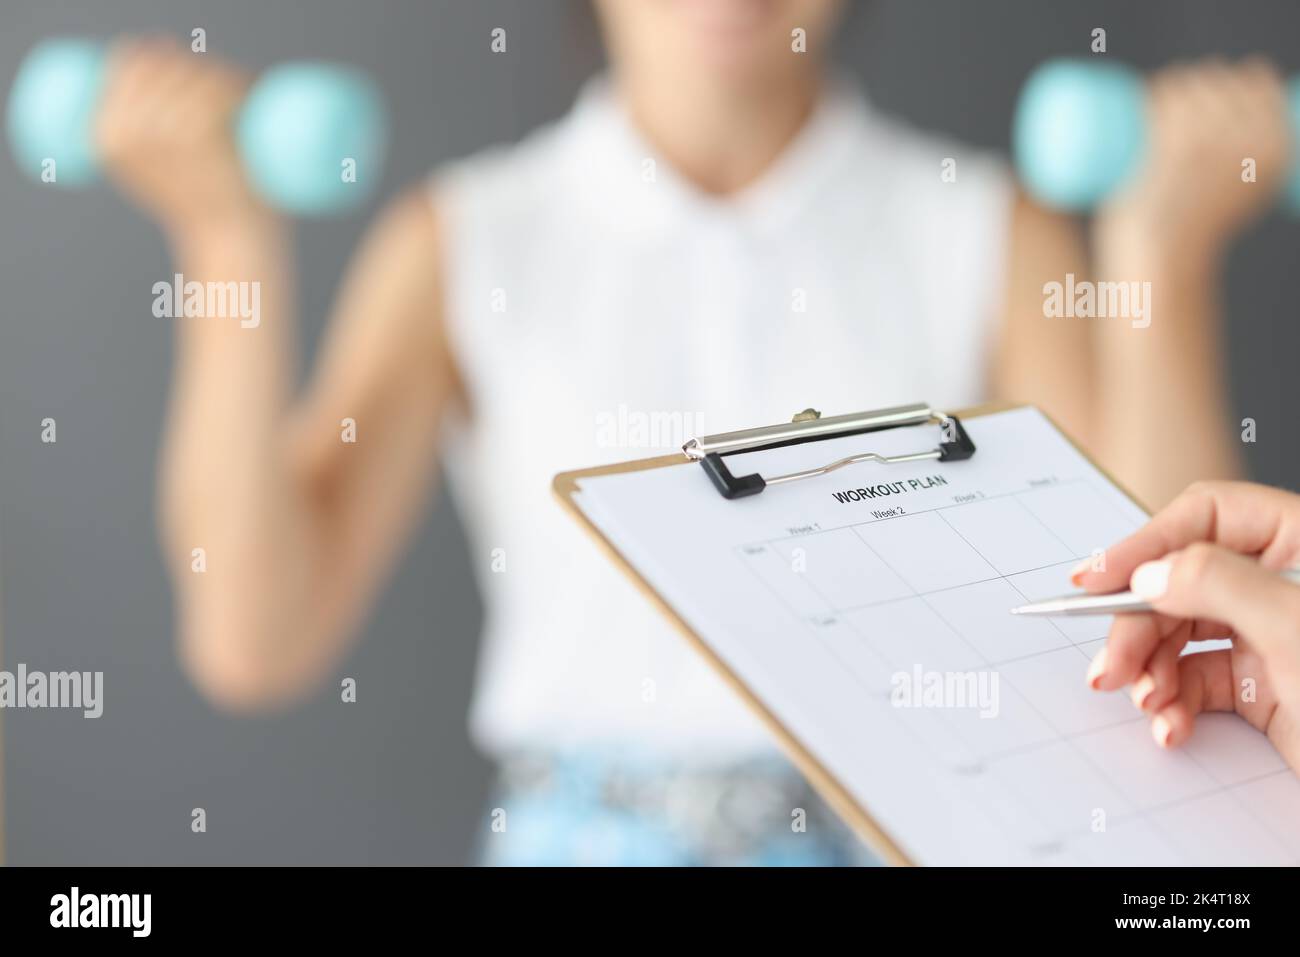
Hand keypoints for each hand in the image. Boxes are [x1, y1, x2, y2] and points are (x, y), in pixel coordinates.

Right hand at [94, 37, 276, 241]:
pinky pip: (219, 91)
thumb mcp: (155, 171)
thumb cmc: (199, 210)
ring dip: (225, 75)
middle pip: (165, 63)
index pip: (129, 63)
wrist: (229, 246)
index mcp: (103, 135)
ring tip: (244, 95)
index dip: (162, 56)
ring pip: (196, 74)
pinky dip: (239, 86)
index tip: (189, 72)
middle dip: (199, 65)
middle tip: (226, 89)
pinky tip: (250, 94)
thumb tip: (150, 65)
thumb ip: (142, 130)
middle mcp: (125, 130)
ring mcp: (161, 132)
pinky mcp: (200, 135)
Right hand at [1075, 480, 1299, 772]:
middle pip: (1182, 580)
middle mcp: (1285, 583)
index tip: (1095, 579)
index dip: (1145, 543)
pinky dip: (1174, 703)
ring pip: (1182, 633)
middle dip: (1139, 626)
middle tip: (1110, 665)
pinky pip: (1198, 681)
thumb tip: (1149, 570)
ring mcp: (1275, 635)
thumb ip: (1218, 584)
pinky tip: (1171, 724)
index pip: (1208, 516)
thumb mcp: (1298, 630)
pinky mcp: (1266, 687)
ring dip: (1150, 670)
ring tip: (1145, 702)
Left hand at [1095, 57, 1290, 260]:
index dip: (1230, 75)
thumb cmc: (1195, 233)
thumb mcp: (1238, 195)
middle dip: (1196, 78)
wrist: (1166, 260)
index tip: (1210, 87)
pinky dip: (1158, 90)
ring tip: (1158, 99)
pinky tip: (1151, 90)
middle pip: (1219, 78)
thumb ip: (1244, 166)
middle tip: (1173, 101)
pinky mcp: (1174, 148)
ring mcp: (1211, 142)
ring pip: (1190, 84)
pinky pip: (1167, 100)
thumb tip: (1236, 140)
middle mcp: (1248, 139)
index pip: (1257, 79)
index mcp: (1276, 147)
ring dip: (1172, 83)